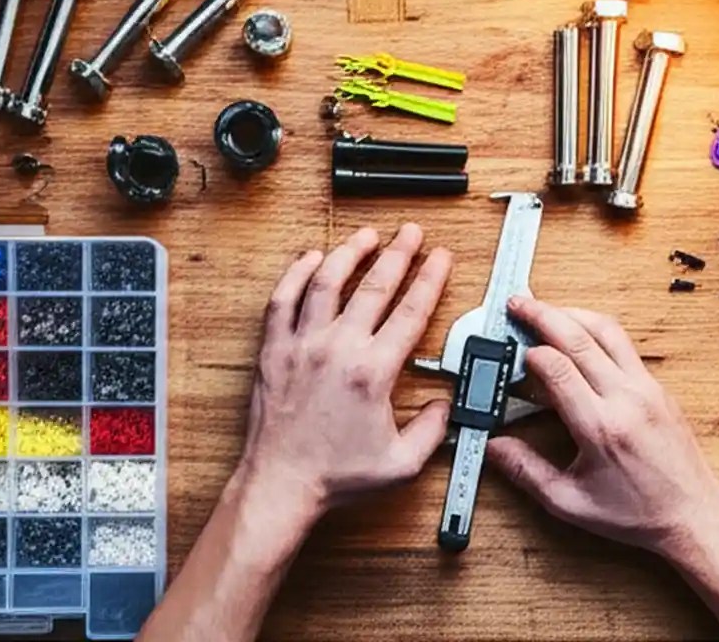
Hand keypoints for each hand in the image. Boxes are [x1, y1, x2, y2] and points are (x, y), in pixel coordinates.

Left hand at [238, 224, 453, 516]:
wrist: (282, 483)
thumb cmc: (335, 476)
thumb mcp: (401, 463)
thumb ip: (432, 430)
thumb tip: (445, 406)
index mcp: (373, 372)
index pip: (411, 311)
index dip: (431, 279)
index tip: (440, 259)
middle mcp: (338, 349)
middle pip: (375, 286)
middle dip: (399, 253)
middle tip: (412, 234)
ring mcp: (302, 345)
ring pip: (327, 281)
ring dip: (350, 252)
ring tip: (367, 235)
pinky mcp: (274, 350)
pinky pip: (283, 299)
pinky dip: (297, 274)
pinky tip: (311, 258)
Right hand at [486, 297, 718, 556]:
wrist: (693, 514)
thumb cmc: (636, 513)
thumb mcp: (569, 502)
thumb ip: (526, 472)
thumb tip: (494, 446)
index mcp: (601, 427)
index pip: (558, 369)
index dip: (528, 354)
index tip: (510, 355)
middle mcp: (626, 399)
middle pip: (579, 337)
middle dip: (542, 314)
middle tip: (517, 304)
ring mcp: (646, 388)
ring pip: (606, 330)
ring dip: (571, 313)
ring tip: (545, 309)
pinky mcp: (657, 387)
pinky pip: (623, 345)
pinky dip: (594, 330)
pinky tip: (576, 335)